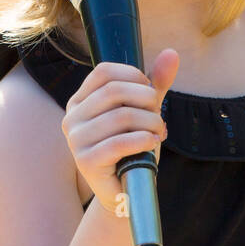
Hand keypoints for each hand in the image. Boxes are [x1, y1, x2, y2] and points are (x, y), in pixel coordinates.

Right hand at [62, 48, 178, 215]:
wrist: (125, 192)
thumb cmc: (133, 147)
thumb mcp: (144, 112)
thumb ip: (155, 84)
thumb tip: (172, 53)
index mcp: (80, 101)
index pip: (104, 72)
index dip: (133, 76)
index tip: (150, 91)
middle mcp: (72, 118)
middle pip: (114, 91)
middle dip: (146, 99)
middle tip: (159, 115)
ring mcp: (75, 141)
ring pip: (121, 116)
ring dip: (150, 122)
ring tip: (159, 132)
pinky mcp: (85, 162)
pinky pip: (119, 142)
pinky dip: (143, 139)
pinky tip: (153, 142)